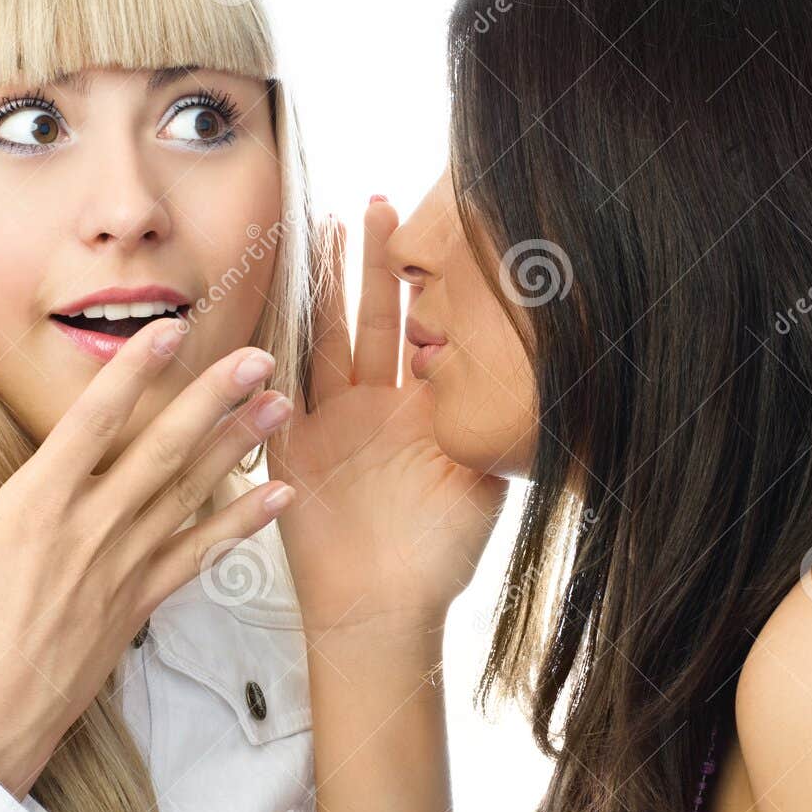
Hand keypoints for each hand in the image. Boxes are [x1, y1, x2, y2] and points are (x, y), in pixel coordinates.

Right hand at [0, 317, 294, 797]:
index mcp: (30, 511)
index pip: (90, 425)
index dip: (132, 374)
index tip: (171, 331)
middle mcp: (86, 533)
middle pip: (157, 452)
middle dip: (209, 399)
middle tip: (255, 355)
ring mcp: (120, 571)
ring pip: (188, 496)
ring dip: (235, 448)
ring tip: (279, 405)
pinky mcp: (137, 607)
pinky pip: (198, 557)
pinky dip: (241, 525)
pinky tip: (280, 496)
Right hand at [269, 202, 505, 648]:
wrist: (383, 607)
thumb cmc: (438, 554)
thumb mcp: (481, 478)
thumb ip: (490, 424)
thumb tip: (535, 371)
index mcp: (425, 410)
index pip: (427, 331)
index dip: (430, 285)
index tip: (436, 231)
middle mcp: (379, 406)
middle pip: (376, 318)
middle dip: (376, 263)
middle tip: (379, 203)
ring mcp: (335, 421)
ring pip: (330, 337)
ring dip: (326, 287)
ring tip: (324, 228)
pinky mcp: (296, 443)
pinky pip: (286, 385)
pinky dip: (280, 344)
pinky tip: (276, 297)